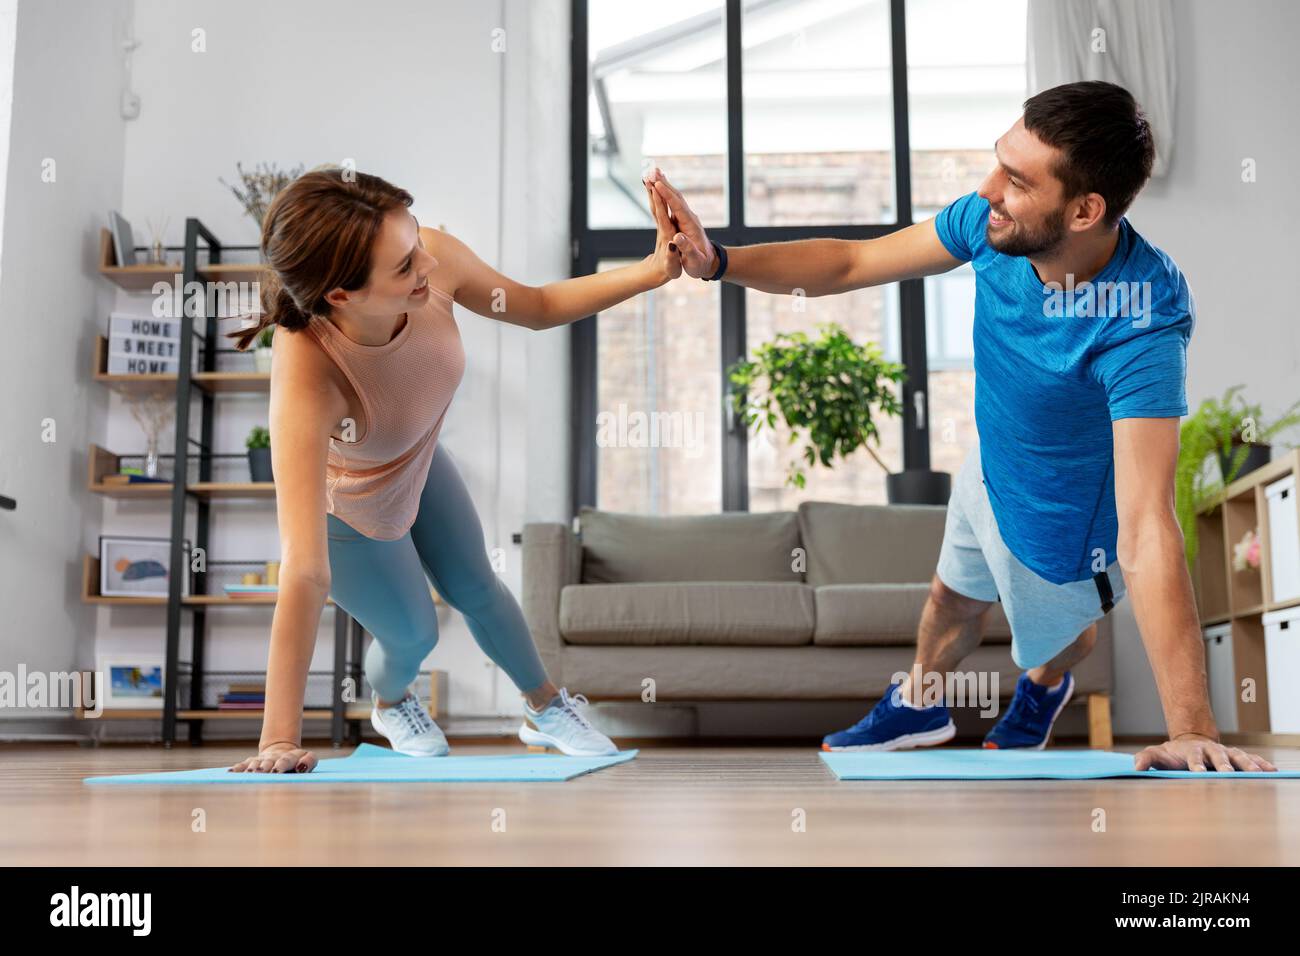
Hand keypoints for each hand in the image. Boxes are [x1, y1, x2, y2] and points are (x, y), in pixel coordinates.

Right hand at [230, 741, 317, 773]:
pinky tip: (231, 773)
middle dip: (265, 767)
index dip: (282, 764)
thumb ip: (309, 761)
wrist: (282, 752)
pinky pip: (244, 765)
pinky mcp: (252, 763)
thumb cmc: (298, 760)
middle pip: (268, 762)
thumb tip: (301, 767)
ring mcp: (262, 760)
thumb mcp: (309, 758)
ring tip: (248, 773)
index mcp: (289, 757)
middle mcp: (274, 758)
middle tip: (261, 772)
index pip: (286, 760)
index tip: (278, 770)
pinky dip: (238, 768)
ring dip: (252, 769)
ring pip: (255, 764)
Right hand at [643, 168, 717, 278]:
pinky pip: (672, 202)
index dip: (667, 195)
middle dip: (664, 183)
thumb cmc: (701, 264)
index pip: (677, 207)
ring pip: (674, 197)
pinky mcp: (682, 219)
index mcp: (691, 226)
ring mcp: (685, 217)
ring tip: (652, 172)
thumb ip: (687, 249)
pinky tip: (658, 185)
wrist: (709, 262)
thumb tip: (677, 238)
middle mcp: (689, 218)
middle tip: (651, 170)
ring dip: (664, 184)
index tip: (657, 184)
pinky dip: (664, 192)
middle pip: (676, 197)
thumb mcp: (695, 260)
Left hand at [1133, 734, 1276, 772]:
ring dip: (1246, 764)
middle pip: (1218, 756)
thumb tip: (1135, 767)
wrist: (1190, 743)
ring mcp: (1225, 752)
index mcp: (1192, 751)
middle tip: (1227, 774)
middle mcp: (1210, 750)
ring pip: (1237, 757)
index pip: (1193, 758)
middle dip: (1222, 765)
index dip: (1195, 764)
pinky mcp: (1236, 757)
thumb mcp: (1157, 755)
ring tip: (1255, 773)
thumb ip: (1146, 759)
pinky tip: (1270, 770)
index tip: (1197, 772)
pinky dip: (1260, 764)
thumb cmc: (1172, 754)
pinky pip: (1250, 759)